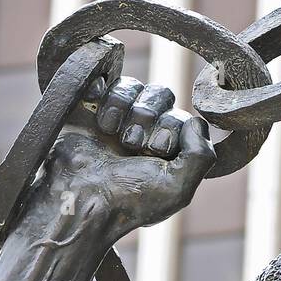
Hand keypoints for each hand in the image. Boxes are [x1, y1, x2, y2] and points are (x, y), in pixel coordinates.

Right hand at [44, 76, 215, 240]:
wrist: (78, 198)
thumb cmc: (128, 199)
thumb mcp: (177, 189)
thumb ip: (202, 156)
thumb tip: (197, 121)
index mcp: (167, 149)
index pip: (182, 116)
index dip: (170, 128)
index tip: (155, 152)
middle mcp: (144, 130)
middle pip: (160, 94)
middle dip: (147, 117)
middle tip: (131, 144)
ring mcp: (116, 118)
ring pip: (132, 85)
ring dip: (123, 107)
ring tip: (110, 132)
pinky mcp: (87, 108)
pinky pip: (102, 81)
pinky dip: (101, 95)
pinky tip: (96, 118)